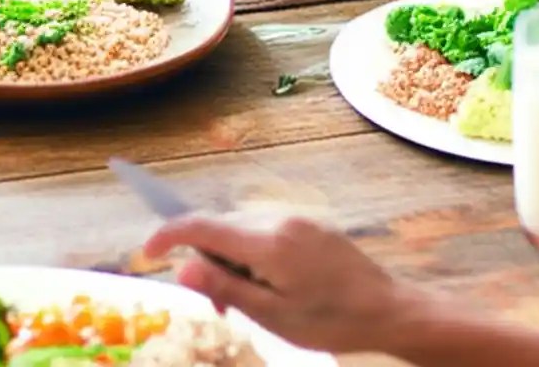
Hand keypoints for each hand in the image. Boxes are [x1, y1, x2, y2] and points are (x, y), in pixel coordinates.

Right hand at [145, 215, 426, 354]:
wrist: (391, 310)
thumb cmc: (331, 321)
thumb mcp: (272, 315)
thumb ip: (224, 289)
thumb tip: (179, 269)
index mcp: (266, 242)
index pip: (200, 225)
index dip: (167, 234)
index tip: (147, 252)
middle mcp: (277, 218)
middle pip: (218, 226)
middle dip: (204, 259)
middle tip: (219, 307)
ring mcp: (295, 217)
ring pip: (239, 227)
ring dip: (229, 256)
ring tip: (250, 299)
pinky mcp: (307, 222)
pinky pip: (262, 228)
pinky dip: (251, 251)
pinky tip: (268, 283)